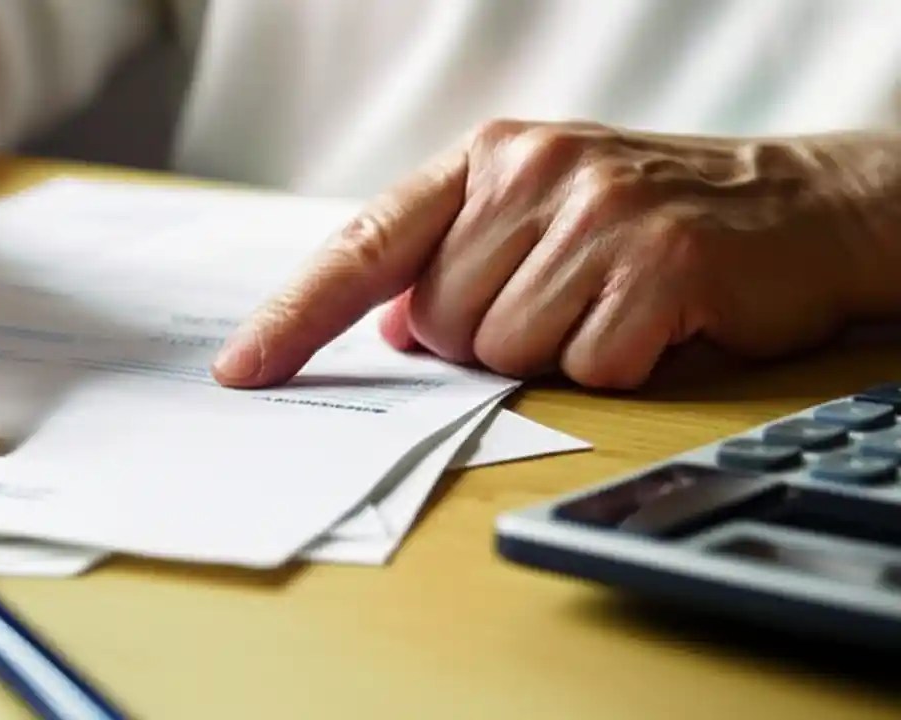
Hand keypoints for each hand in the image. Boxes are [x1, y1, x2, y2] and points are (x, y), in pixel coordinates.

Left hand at [212, 120, 900, 388]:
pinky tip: (651, 320)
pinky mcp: (660, 264)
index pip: (365, 244)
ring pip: (503, 352)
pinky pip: (586, 368)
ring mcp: (599, 213)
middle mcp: (534, 171)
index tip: (244, 369)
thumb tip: (386, 326)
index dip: (297, 313)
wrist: (797, 205)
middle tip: (560, 299)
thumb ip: (452, 258)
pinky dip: (616, 366)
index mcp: (487, 157)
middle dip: (484, 338)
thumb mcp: (538, 212)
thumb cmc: (647, 218)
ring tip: (607, 303)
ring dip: (552, 352)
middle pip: (436, 321)